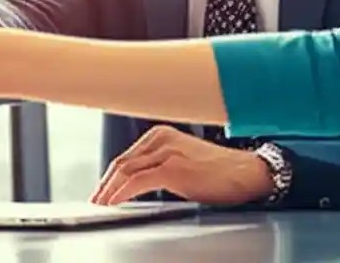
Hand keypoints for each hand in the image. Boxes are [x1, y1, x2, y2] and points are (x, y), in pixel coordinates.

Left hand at [91, 126, 273, 205]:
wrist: (245, 173)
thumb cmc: (218, 172)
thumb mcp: (181, 162)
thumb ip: (158, 167)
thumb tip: (135, 185)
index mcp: (160, 135)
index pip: (126, 156)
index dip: (109, 176)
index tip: (101, 190)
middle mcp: (160, 139)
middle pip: (121, 163)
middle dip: (104, 184)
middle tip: (95, 200)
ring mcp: (165, 151)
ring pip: (125, 171)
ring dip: (109, 191)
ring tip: (100, 204)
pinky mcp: (171, 168)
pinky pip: (137, 182)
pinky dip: (121, 194)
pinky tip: (114, 203)